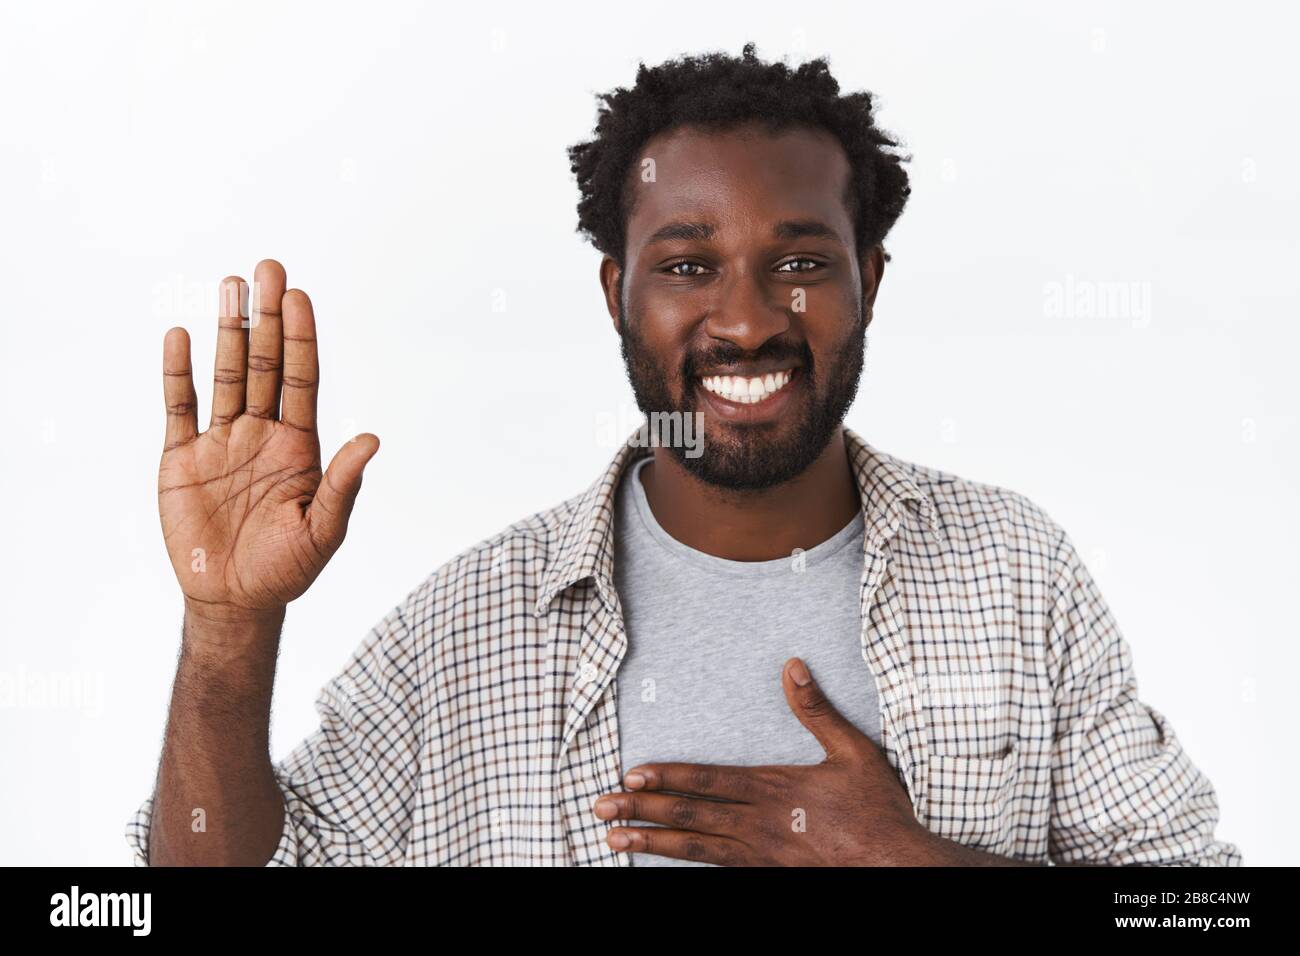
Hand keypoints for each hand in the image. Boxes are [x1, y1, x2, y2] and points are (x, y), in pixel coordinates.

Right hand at [159, 259, 378, 626]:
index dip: (301, 338)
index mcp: (299, 445)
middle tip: (269, 268)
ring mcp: (221, 441)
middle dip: (267, 317)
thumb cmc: (287, 569)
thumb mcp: (323, 531)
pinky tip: (181, 336)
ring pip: (225, 375)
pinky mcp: (182, 457)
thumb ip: (343, 485)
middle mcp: (262, 432)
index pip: (301, 379)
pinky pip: (179, 406)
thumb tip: (373, 439)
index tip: (300, 297)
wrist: (233, 600)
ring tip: (231, 284)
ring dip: (227, 331)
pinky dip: (178, 373)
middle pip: (264, 364)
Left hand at [592, 657, 958, 865]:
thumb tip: (793, 666)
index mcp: (773, 788)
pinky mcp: (767, 875)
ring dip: (651, 842)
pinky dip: (685, 863)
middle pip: (689, 815)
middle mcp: (758, 824)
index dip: (666, 777)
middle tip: (601, 806)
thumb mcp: (853, 751)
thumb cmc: (878, 810)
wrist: (897, 866)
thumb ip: (817, 710)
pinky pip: (717, 868)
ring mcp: (760, 855)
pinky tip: (664, 861)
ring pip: (694, 848)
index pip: (707, 781)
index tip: (631, 774)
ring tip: (614, 838)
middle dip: (640, 811)